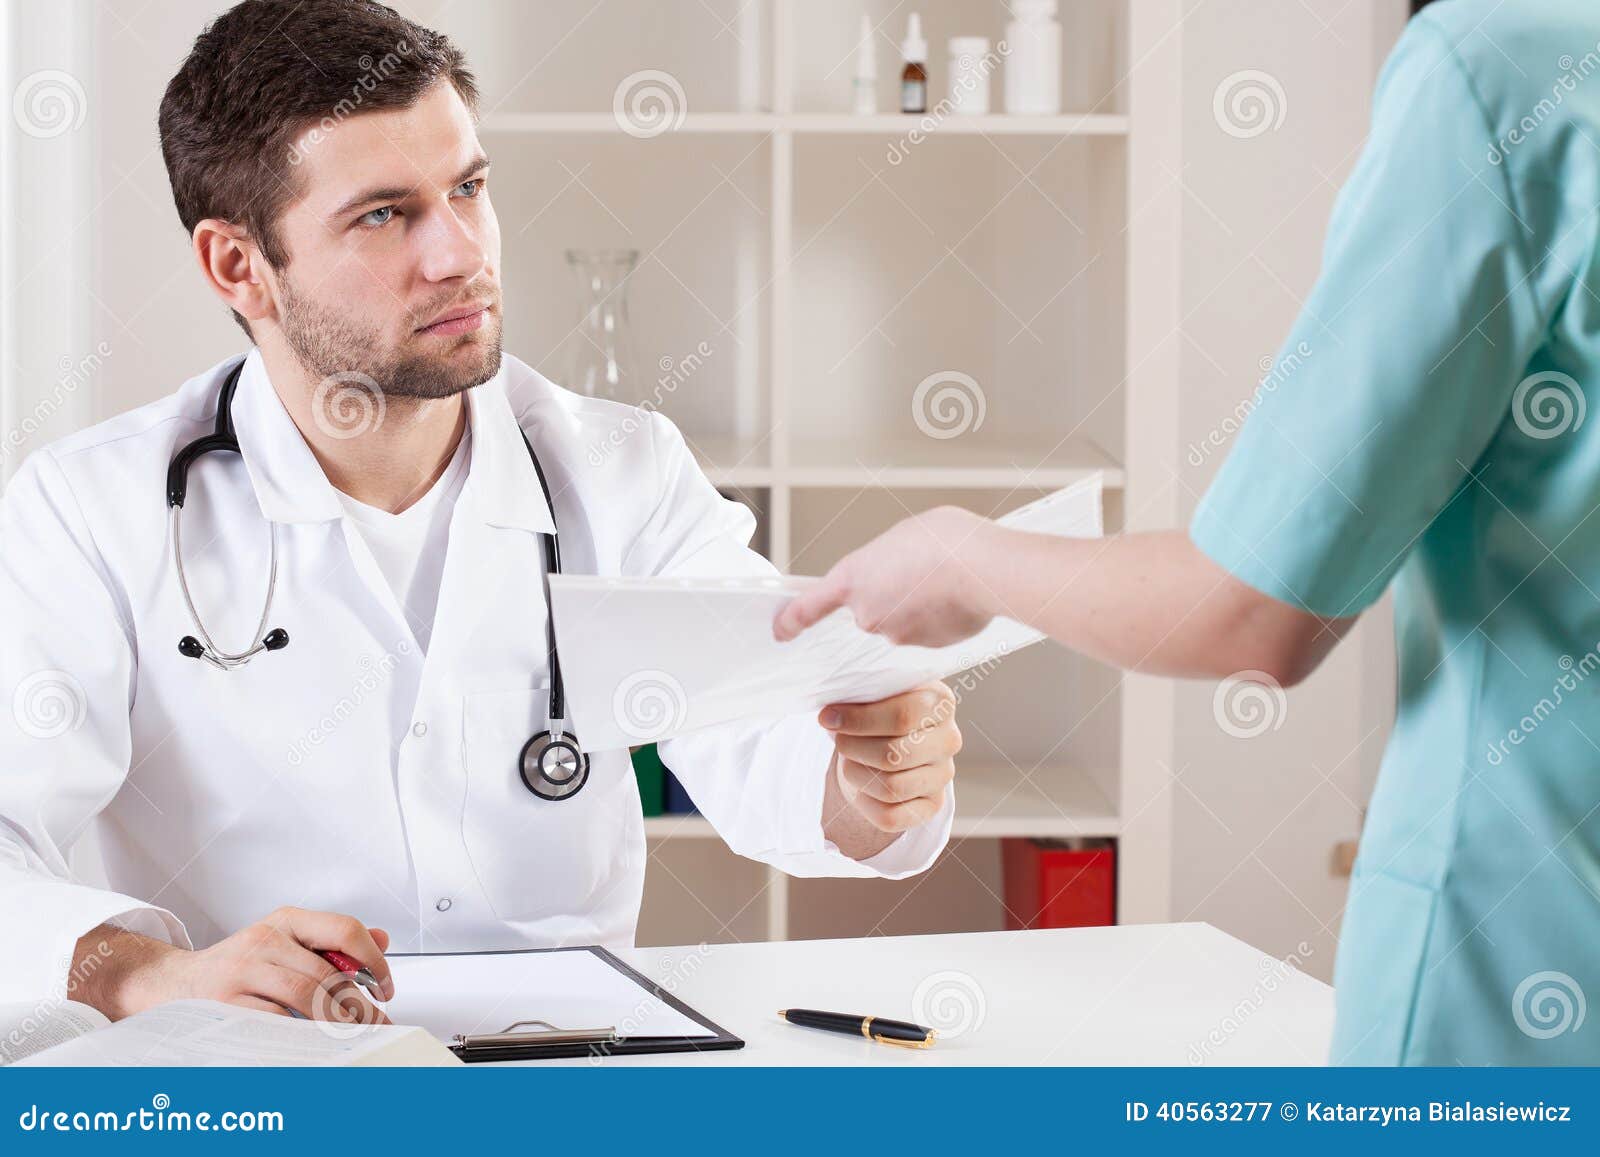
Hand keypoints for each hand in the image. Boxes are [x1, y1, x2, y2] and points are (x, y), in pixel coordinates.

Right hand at [81, 907, 395, 1023]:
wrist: (171, 983)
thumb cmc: (238, 967)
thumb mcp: (285, 942)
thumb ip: (332, 941)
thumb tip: (382, 939)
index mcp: (287, 920)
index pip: (344, 930)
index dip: (374, 960)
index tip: (386, 987)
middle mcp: (265, 939)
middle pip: (329, 974)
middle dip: (361, 1006)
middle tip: (377, 1026)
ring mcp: (243, 970)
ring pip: (307, 997)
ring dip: (337, 1022)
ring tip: (352, 1036)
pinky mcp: (226, 1002)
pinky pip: (276, 1021)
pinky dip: (301, 1034)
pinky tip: (315, 1043)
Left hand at [774, 507, 1000, 646]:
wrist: (981, 568)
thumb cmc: (944, 541)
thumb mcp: (900, 537)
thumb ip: (886, 562)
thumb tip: (898, 580)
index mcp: (852, 578)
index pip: (808, 607)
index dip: (791, 620)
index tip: (780, 630)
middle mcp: (867, 612)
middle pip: (870, 608)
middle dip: (890, 594)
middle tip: (919, 571)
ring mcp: (896, 633)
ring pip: (901, 620)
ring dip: (917, 605)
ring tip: (943, 581)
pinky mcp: (926, 647)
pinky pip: (926, 632)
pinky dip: (938, 618)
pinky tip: (956, 597)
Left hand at [822, 682, 960, 834]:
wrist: (890, 742)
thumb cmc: (878, 712)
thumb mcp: (873, 694)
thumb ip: (857, 697)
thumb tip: (831, 717)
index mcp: (939, 703)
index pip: (903, 716)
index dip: (858, 719)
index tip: (828, 718)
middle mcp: (949, 740)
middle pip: (893, 754)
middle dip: (852, 748)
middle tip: (839, 740)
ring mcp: (943, 775)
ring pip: (891, 787)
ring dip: (856, 774)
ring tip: (849, 760)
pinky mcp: (932, 805)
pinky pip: (890, 816)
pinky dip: (864, 803)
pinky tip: (859, 786)